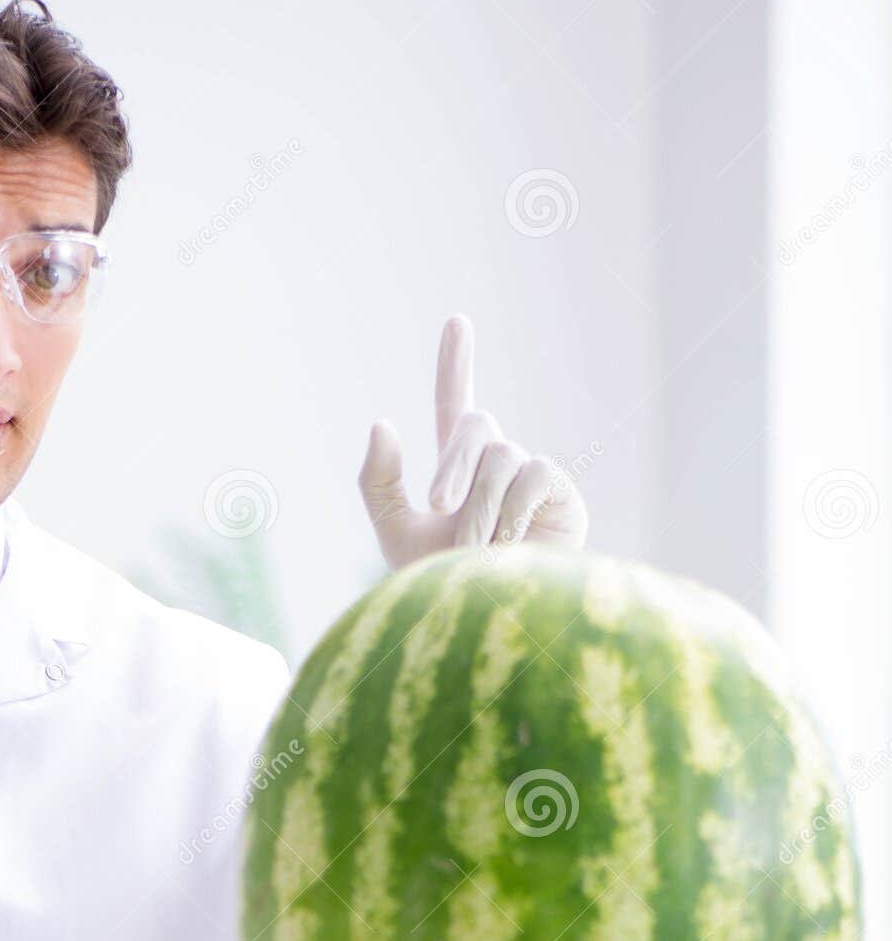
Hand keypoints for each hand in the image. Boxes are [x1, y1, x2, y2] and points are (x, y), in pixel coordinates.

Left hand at [357, 316, 587, 568]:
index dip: (455, 365)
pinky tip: (510, 546)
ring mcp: (532, 474)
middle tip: (436, 506)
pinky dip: (511, 512)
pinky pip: (532, 476)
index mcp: (458, 468)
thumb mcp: (395, 532)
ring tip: (478, 551)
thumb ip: (378, 481)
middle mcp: (498, 463)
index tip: (457, 321)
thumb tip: (383, 423)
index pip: (454, 406)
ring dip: (479, 507)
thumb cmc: (443, 581)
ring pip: (501, 455)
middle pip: (476, 421)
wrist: (484, 618)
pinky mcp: (562, 493)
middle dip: (452, 462)